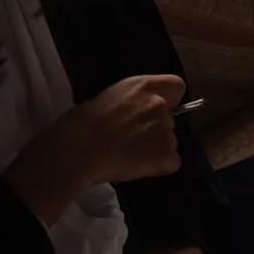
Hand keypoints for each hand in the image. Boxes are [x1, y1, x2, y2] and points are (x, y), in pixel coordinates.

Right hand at [3, 74, 185, 224]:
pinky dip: (159, 167)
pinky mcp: (166, 155)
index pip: (176, 86)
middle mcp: (159, 105)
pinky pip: (172, 162)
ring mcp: (165, 130)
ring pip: (170, 142)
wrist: (77, 151)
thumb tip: (137, 116)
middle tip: (130, 141)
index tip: (153, 112)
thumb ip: (132, 103)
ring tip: (128, 155)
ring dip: (156, 150)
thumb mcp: (109, 98)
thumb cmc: (80, 125)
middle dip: (155, 130)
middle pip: (170, 120)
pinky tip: (137, 166)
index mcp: (142, 86)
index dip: (169, 100)